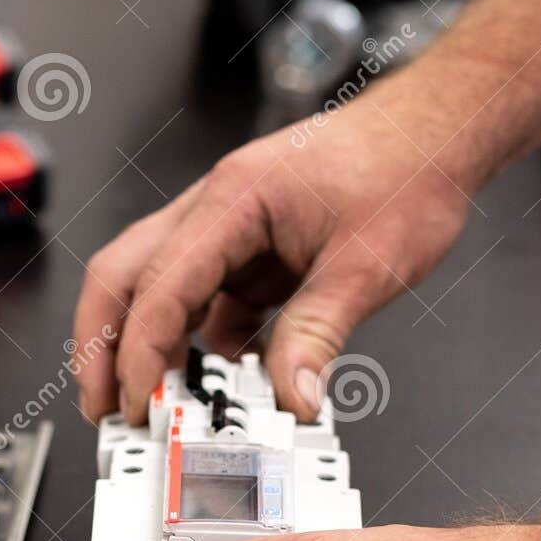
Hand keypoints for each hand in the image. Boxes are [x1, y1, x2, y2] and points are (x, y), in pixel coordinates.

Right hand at [72, 82, 479, 425]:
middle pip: (125, 276)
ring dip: (149, 344)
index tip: (138, 401)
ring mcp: (231, 229)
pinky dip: (204, 342)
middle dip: (104, 345)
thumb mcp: (366, 267)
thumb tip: (292, 397)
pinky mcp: (252, 250)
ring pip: (159, 288)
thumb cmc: (404, 170)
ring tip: (154, 399)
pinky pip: (208, 300)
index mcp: (236, 200)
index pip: (161, 284)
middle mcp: (218, 208)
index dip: (141, 351)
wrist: (435, 134)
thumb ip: (319, 335)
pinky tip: (223, 376)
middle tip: (106, 405)